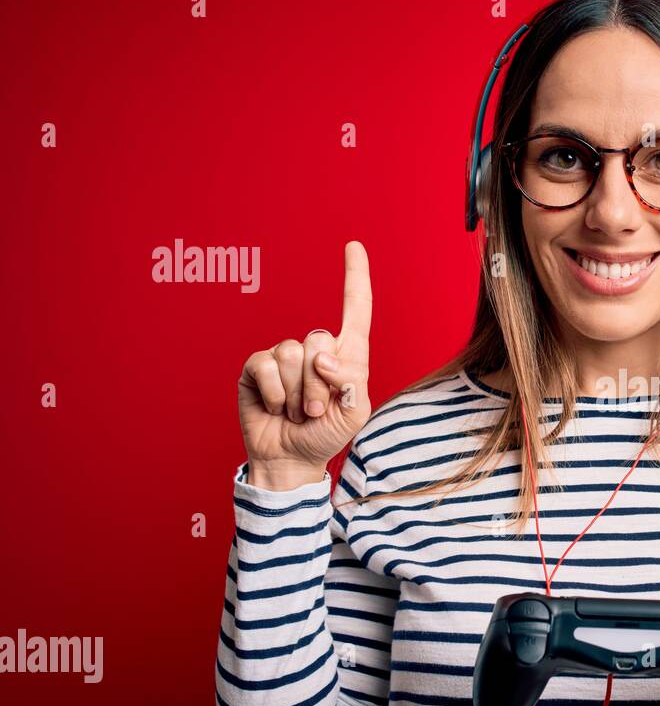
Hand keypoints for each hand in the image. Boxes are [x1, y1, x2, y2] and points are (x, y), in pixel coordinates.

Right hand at [237, 241, 373, 473]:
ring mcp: (284, 356)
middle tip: (317, 411)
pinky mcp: (257, 368)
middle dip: (320, 384)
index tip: (354, 246)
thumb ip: (351, 381)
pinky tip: (277, 408)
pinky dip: (276, 395)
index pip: (354, 311)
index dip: (355, 278)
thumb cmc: (327, 434)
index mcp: (346, 355)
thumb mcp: (355, 412)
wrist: (290, 459)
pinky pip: (266, 366)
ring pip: (292, 354)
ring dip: (299, 394)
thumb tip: (324, 357)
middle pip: (319, 339)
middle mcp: (314, 349)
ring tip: (298, 412)